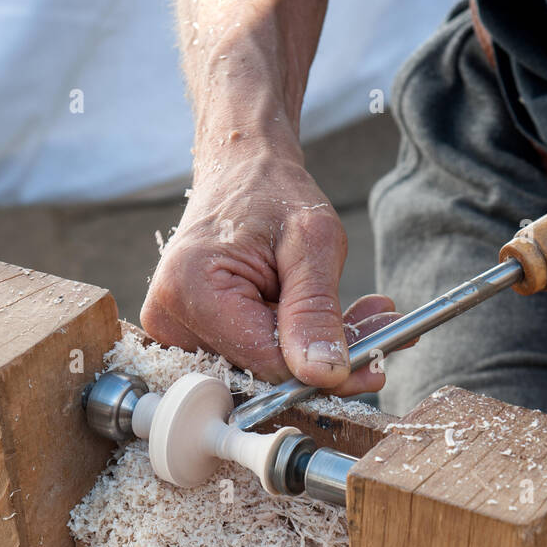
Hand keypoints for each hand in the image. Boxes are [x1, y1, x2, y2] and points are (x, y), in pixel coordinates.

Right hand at [141, 142, 403, 395]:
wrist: (239, 170)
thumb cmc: (272, 193)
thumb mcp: (312, 242)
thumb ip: (316, 311)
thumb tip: (326, 376)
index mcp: (191, 291)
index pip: (267, 364)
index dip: (324, 372)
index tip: (374, 367)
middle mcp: (171, 320)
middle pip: (263, 371)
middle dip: (322, 358)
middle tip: (374, 326)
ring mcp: (175, 333)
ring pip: (261, 369)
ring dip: (312, 350)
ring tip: (355, 313)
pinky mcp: (189, 338)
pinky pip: (251, 359)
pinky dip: (291, 344)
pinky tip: (317, 317)